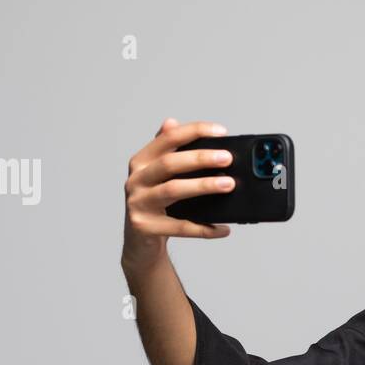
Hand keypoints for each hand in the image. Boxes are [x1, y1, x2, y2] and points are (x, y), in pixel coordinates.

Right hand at [121, 117, 235, 270]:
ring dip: (204, 186)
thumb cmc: (155, 204)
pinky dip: (204, 228)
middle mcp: (136, 179)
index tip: (221, 131)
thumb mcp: (158, 175)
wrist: (140, 242)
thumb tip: (172, 121)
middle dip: (201, 158)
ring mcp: (138, 203)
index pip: (168, 138)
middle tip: (228, 158)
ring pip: (173, 190)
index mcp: (141, 161)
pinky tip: (223, 228)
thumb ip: (165, 151)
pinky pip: (179, 226)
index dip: (194, 131)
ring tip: (229, 185)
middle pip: (169, 163)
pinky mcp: (145, 227)